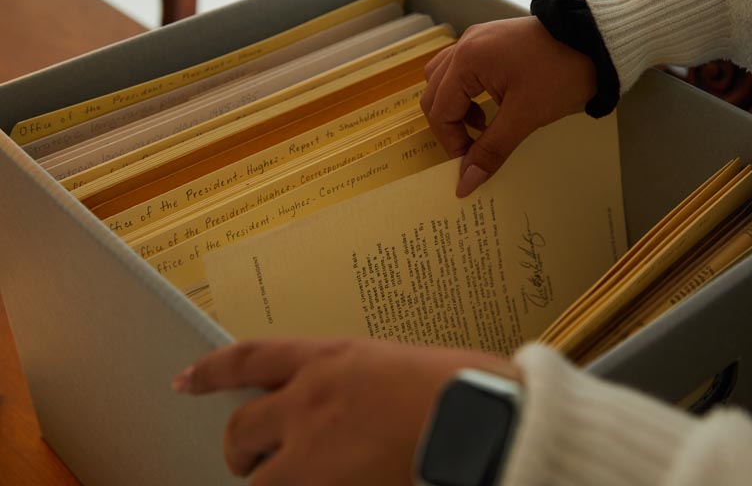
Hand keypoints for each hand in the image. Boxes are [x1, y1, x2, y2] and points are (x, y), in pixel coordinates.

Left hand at [172, 338, 519, 485]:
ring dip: (269, 482)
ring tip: (291, 483)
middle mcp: (310, 403)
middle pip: (242, 429)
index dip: (213, 370)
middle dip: (239, 450)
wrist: (481, 422)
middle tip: (246, 459)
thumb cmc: (464, 389)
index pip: (252, 359)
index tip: (188, 379)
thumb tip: (367, 403)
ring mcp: (314, 453)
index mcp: (332, 360)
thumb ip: (370, 383)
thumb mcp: (407, 368)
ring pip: (261, 479)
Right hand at [420, 16, 596, 196]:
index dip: (452, 143)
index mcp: (467, 60)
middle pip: (434, 94)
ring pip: (445, 80)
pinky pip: (464, 70)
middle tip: (475, 149)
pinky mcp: (492, 42)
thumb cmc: (560, 75)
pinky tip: (492, 106)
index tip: (472, 164)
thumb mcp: (525, 117)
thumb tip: (465, 183)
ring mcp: (478, 40)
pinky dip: (468, 93)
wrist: (596, 40)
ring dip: (457, 109)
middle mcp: (465, 45)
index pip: (440, 110)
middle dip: (451, 127)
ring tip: (485, 126)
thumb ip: (491, 150)